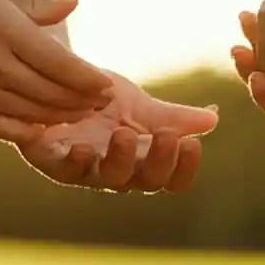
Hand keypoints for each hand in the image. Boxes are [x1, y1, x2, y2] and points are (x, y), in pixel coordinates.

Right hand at [0, 0, 114, 142]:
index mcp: (4, 31)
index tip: (107, 83)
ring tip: (83, 112)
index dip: (89, 78)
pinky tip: (50, 125)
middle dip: (85, 100)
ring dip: (66, 116)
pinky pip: (11, 129)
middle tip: (103, 101)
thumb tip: (74, 4)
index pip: (60, 63)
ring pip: (37, 113)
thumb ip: (35, 6)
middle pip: (53, 92)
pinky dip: (36, 129)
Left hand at [16, 71, 218, 192]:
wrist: (54, 82)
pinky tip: (83, 145)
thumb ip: (171, 117)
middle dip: (159, 161)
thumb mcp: (138, 105)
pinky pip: (63, 168)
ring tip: (125, 135)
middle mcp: (116, 171)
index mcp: (141, 160)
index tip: (192, 145)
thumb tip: (214, 118)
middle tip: (168, 136)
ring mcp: (84, 168)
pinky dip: (74, 159)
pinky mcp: (50, 159)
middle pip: (145, 182)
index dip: (184, 168)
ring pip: (108, 178)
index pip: (171, 178)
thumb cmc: (98, 101)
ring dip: (120, 160)